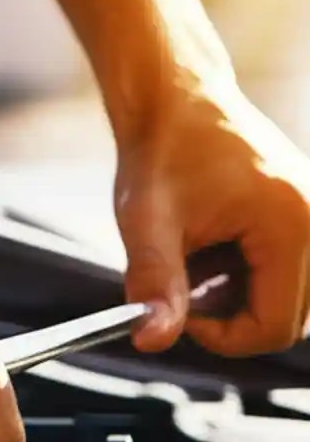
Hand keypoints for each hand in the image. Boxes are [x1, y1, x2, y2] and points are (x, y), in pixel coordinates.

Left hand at [116, 81, 309, 354]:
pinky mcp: (305, 213)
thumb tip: (152, 341)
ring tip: (194, 255)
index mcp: (292, 230)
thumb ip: (156, 284)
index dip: (220, 335)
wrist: (176, 99)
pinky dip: (245, 272)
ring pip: (287, 297)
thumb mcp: (147, 222)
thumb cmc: (162, 153)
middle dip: (230, 315)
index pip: (275, 328)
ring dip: (236, 294)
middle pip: (287, 318)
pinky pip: (286, 269)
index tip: (176, 309)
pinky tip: (210, 243)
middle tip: (180, 283)